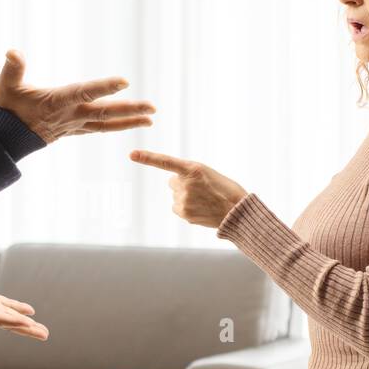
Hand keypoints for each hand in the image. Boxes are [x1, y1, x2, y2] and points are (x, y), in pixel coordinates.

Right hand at [0, 50, 154, 142]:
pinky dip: (116, 126)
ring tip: (151, 120)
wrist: (4, 138)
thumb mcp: (5, 85)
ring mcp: (73, 125)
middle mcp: (69, 115)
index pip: (84, 92)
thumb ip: (12, 68)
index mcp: (56, 101)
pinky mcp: (73, 130)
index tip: (125, 81)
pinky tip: (129, 123)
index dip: (103, 87)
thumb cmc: (5, 108)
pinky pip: (99, 129)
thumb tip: (13, 51)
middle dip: (129, 109)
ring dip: (129, 120)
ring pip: (106, 124)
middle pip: (104, 112)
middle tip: (153, 108)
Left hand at [0, 247, 48, 340]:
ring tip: (44, 335)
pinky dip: (17, 323)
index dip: (18, 309)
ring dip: (28, 329)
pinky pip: (4, 321)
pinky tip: (30, 326)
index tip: (31, 312)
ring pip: (13, 323)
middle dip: (28, 325)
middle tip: (43, 331)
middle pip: (13, 318)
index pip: (5, 305)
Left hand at [129, 150, 248, 228]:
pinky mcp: (184, 213)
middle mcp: (186, 184)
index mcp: (193, 168)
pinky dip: (186, 207)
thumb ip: (188, 174)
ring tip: (204, 199)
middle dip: (182, 184)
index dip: (147, 157)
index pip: (165, 161)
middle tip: (202, 188)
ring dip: (185, 196)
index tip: (131, 154)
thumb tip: (171, 185)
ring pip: (176, 195)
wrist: (236, 210)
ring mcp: (184, 200)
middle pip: (173, 182)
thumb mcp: (208, 173)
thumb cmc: (224, 188)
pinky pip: (177, 207)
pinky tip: (201, 208)